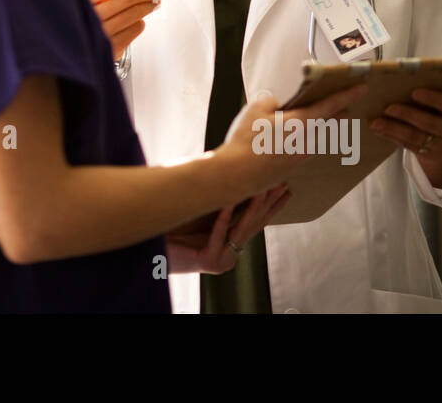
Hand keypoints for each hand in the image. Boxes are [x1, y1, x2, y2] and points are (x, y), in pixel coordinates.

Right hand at [84, 0, 159, 59]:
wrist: (69, 49)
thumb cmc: (80, 19)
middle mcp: (90, 17)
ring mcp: (100, 35)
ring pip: (134, 15)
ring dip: (148, 7)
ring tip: (152, 3)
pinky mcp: (110, 50)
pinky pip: (134, 31)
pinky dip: (139, 23)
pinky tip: (137, 20)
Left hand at [167, 185, 290, 273]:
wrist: (155, 257)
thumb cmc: (175, 236)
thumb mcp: (202, 221)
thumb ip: (216, 209)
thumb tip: (228, 181)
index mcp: (231, 247)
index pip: (257, 224)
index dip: (272, 207)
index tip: (286, 189)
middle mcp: (230, 255)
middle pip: (254, 225)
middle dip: (269, 203)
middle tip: (282, 184)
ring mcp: (221, 260)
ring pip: (240, 229)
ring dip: (252, 207)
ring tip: (262, 189)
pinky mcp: (208, 261)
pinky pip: (218, 235)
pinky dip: (223, 218)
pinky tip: (228, 202)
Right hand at [214, 83, 367, 200]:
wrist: (237, 174)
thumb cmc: (246, 141)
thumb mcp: (256, 108)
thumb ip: (272, 101)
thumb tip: (279, 106)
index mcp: (301, 122)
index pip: (330, 105)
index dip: (347, 95)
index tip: (361, 89)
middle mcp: (306, 141)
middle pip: (328, 123)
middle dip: (336, 114)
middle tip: (343, 108)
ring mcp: (300, 157)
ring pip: (314, 138)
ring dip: (315, 130)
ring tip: (304, 124)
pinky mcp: (292, 168)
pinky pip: (302, 150)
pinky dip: (300, 142)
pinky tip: (284, 142)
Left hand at [372, 88, 441, 190]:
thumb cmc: (441, 108)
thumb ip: (433, 86)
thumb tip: (402, 71)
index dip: (433, 99)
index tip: (415, 93)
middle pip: (430, 123)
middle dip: (408, 114)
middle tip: (389, 107)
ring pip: (416, 137)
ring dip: (394, 128)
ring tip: (376, 121)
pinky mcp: (428, 155)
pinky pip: (407, 146)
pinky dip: (391, 136)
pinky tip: (378, 129)